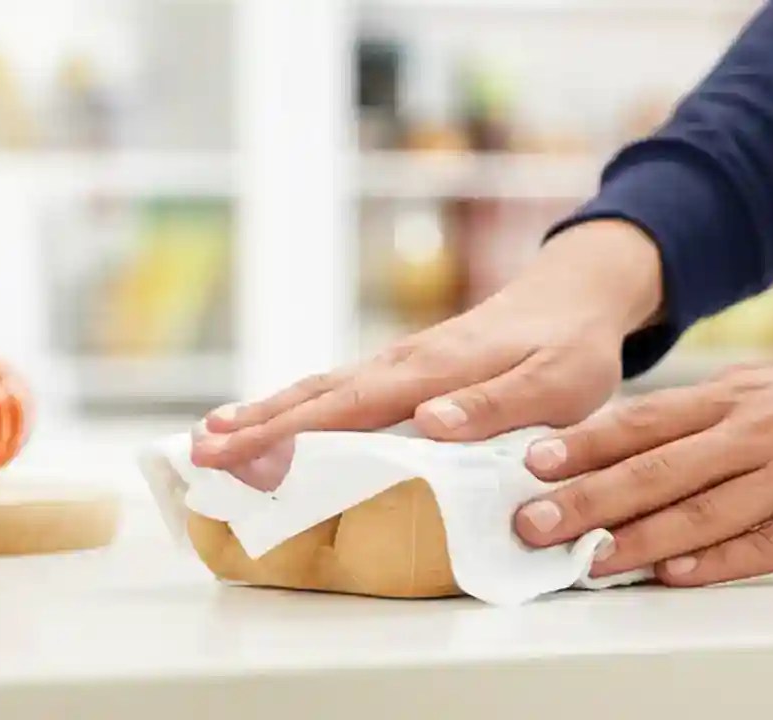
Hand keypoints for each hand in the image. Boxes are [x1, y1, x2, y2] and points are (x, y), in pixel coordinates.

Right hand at [191, 220, 665, 485]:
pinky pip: (338, 390)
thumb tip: (430, 423)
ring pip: (319, 389)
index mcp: (432, 370)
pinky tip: (273, 422)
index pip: (346, 407)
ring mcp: (399, 363)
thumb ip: (495, 405)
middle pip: (315, 395)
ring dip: (264, 413)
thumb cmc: (570, 348)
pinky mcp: (404, 368)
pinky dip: (296, 407)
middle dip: (254, 425)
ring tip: (210, 438)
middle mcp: (403, 363)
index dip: (286, 433)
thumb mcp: (556, 383)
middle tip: (196, 454)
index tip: (233, 452)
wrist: (575, 296)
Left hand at [513, 330, 772, 585]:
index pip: (646, 421)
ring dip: (638, 539)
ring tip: (586, 559)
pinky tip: (673, 576)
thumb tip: (646, 432)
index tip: (534, 462)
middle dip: (588, 497)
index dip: (586, 443)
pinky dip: (716, 562)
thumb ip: (715, 409)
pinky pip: (766, 545)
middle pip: (658, 468)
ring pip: (703, 511)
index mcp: (741, 397)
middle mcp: (759, 433)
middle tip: (534, 521)